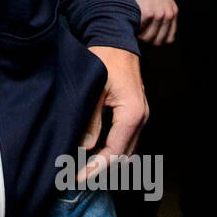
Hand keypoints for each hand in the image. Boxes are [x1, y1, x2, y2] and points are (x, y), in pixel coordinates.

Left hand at [78, 45, 148, 183]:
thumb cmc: (104, 59)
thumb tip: (85, 147)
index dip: (95, 168)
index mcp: (132, 114)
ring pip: (127, 150)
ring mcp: (140, 116)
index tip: (76, 177)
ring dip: (107, 161)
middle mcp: (140, 118)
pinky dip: (112, 150)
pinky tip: (94, 152)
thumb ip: (90, 119)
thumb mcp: (93, 89)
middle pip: (124, 156)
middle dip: (101, 169)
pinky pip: (126, 139)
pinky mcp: (135, 112)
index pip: (115, 152)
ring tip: (82, 168)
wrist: (116, 39)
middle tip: (76, 176)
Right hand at [131, 0, 177, 44]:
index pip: (169, 39)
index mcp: (173, 13)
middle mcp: (167, 16)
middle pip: (158, 41)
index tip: (149, 36)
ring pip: (148, 38)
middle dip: (147, 39)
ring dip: (139, 35)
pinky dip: (134, 28)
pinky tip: (131, 22)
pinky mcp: (147, 14)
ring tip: (134, 28)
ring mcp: (158, 15)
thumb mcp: (164, 1)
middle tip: (139, 33)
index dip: (157, 40)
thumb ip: (163, 14)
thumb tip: (156, 32)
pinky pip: (139, 30)